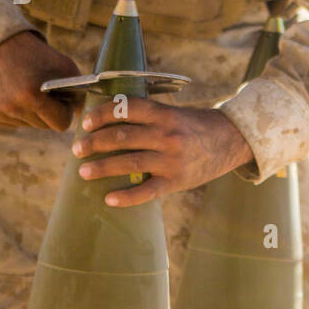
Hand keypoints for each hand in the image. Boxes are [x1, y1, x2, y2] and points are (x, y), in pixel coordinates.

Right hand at [0, 31, 80, 129]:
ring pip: (28, 125)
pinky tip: (13, 95)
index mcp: (30, 95)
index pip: (61, 124)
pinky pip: (12, 123)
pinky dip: (16, 112)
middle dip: (49, 112)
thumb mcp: (65, 67)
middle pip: (44, 127)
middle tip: (44, 93)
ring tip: (28, 91)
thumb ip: (79, 93)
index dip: (64, 111)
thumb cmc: (37, 56)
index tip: (61, 99)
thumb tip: (85, 118)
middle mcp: (10, 107)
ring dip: (32, 112)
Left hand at [71, 99, 254, 207]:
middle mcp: (167, 135)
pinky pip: (147, 191)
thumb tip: (109, 123)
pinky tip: (109, 198)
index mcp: (164, 114)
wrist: (231, 141)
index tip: (86, 123)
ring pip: (129, 162)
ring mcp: (172, 159)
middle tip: (78, 149)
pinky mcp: (177, 180)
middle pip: (122, 136)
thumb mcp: (174, 114)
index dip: (102, 114)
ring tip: (84, 172)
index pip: (126, 109)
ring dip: (102, 167)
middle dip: (95, 143)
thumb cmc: (195, 127)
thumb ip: (148, 117)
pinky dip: (126, 196)